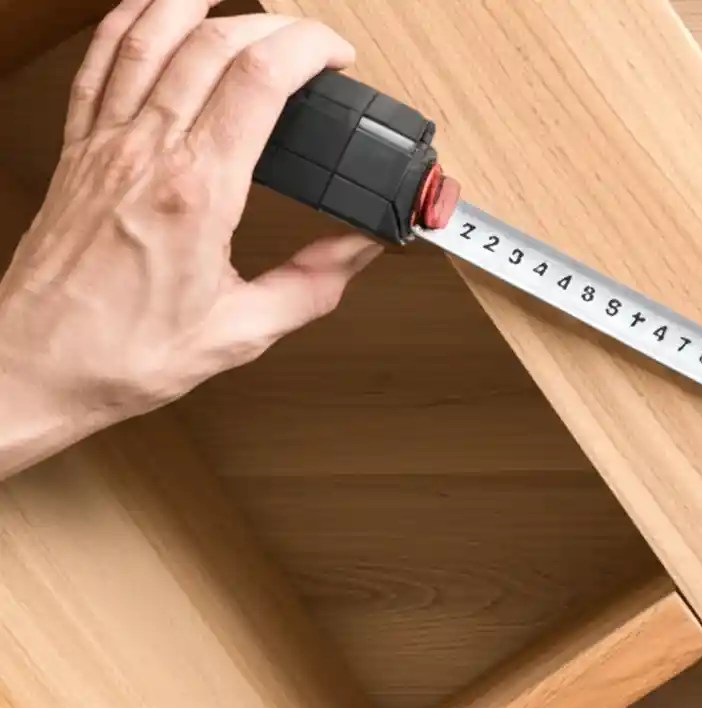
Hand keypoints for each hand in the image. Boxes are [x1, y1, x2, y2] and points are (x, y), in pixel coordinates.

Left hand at [0, 1, 379, 474]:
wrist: (32, 368)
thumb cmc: (120, 354)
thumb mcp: (240, 331)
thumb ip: (311, 284)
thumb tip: (360, 250)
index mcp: (195, 193)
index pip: (258, 81)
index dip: (307, 49)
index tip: (337, 58)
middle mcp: (146, 154)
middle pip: (211, 44)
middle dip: (272, 25)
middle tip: (308, 42)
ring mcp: (104, 145)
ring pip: (147, 35)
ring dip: (195, 1)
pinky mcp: (77, 151)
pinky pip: (100, 63)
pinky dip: (128, 22)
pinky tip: (153, 13)